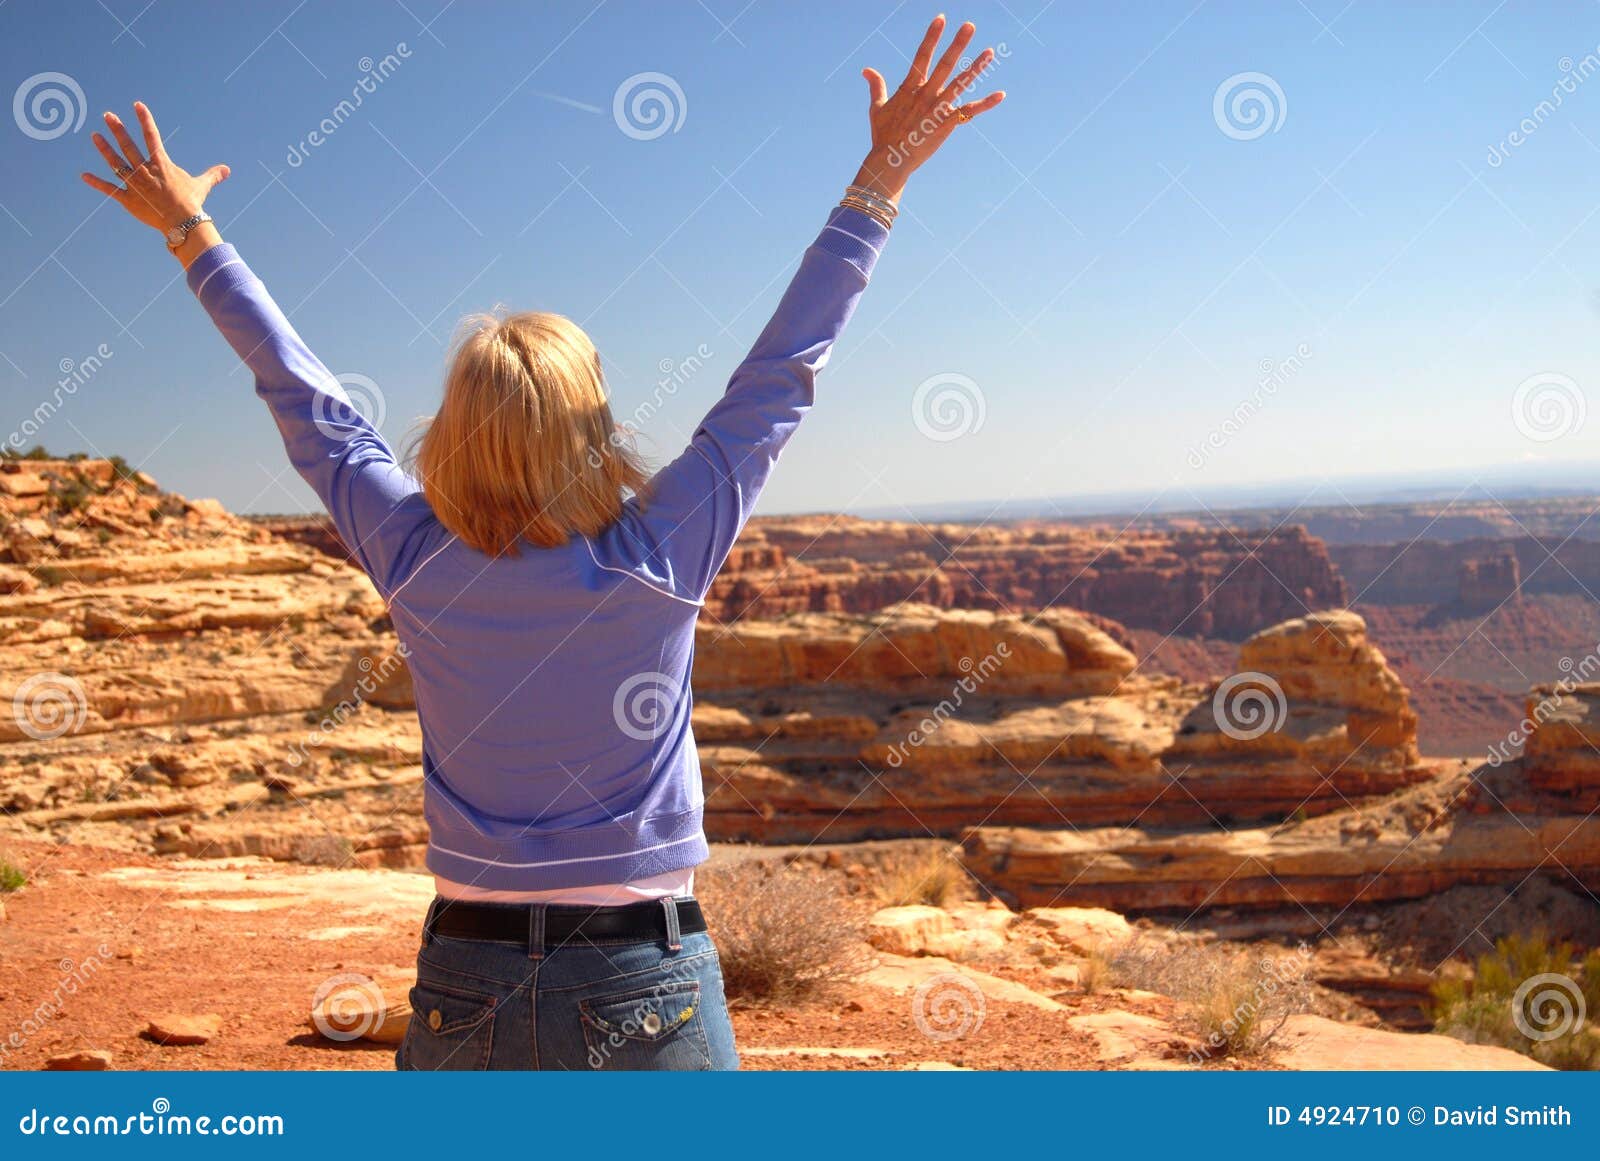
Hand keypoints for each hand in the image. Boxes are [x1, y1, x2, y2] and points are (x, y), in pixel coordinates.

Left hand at [80, 102, 229, 261]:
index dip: (144, 118)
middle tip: (107, 115)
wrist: (182, 223)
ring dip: (104, 148)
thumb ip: (212, 175)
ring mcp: (134, 184)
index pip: (152, 135)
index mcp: (161, 164)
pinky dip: (96, 183)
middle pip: (128, 145)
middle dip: (117, 128)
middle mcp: (145, 170)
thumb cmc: (192, 203)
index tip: (137, 104)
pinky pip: (109, 189)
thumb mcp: (202, 186)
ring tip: (94, 135)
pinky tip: (84, 176)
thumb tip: (227, 169)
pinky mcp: (128, 199)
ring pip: (115, 162)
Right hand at [854, 15, 1005, 204]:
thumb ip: (876, 86)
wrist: (889, 161)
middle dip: (957, 44)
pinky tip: (1000, 94)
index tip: (941, 18)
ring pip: (959, 84)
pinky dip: (985, 104)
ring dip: (975, 68)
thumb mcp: (877, 108)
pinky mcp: (945, 125)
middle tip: (970, 25)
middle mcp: (925, 95)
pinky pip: (969, 112)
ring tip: (990, 52)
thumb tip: (866, 69)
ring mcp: (936, 110)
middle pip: (944, 65)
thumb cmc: (882, 136)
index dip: (931, 37)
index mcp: (909, 88)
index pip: (921, 56)